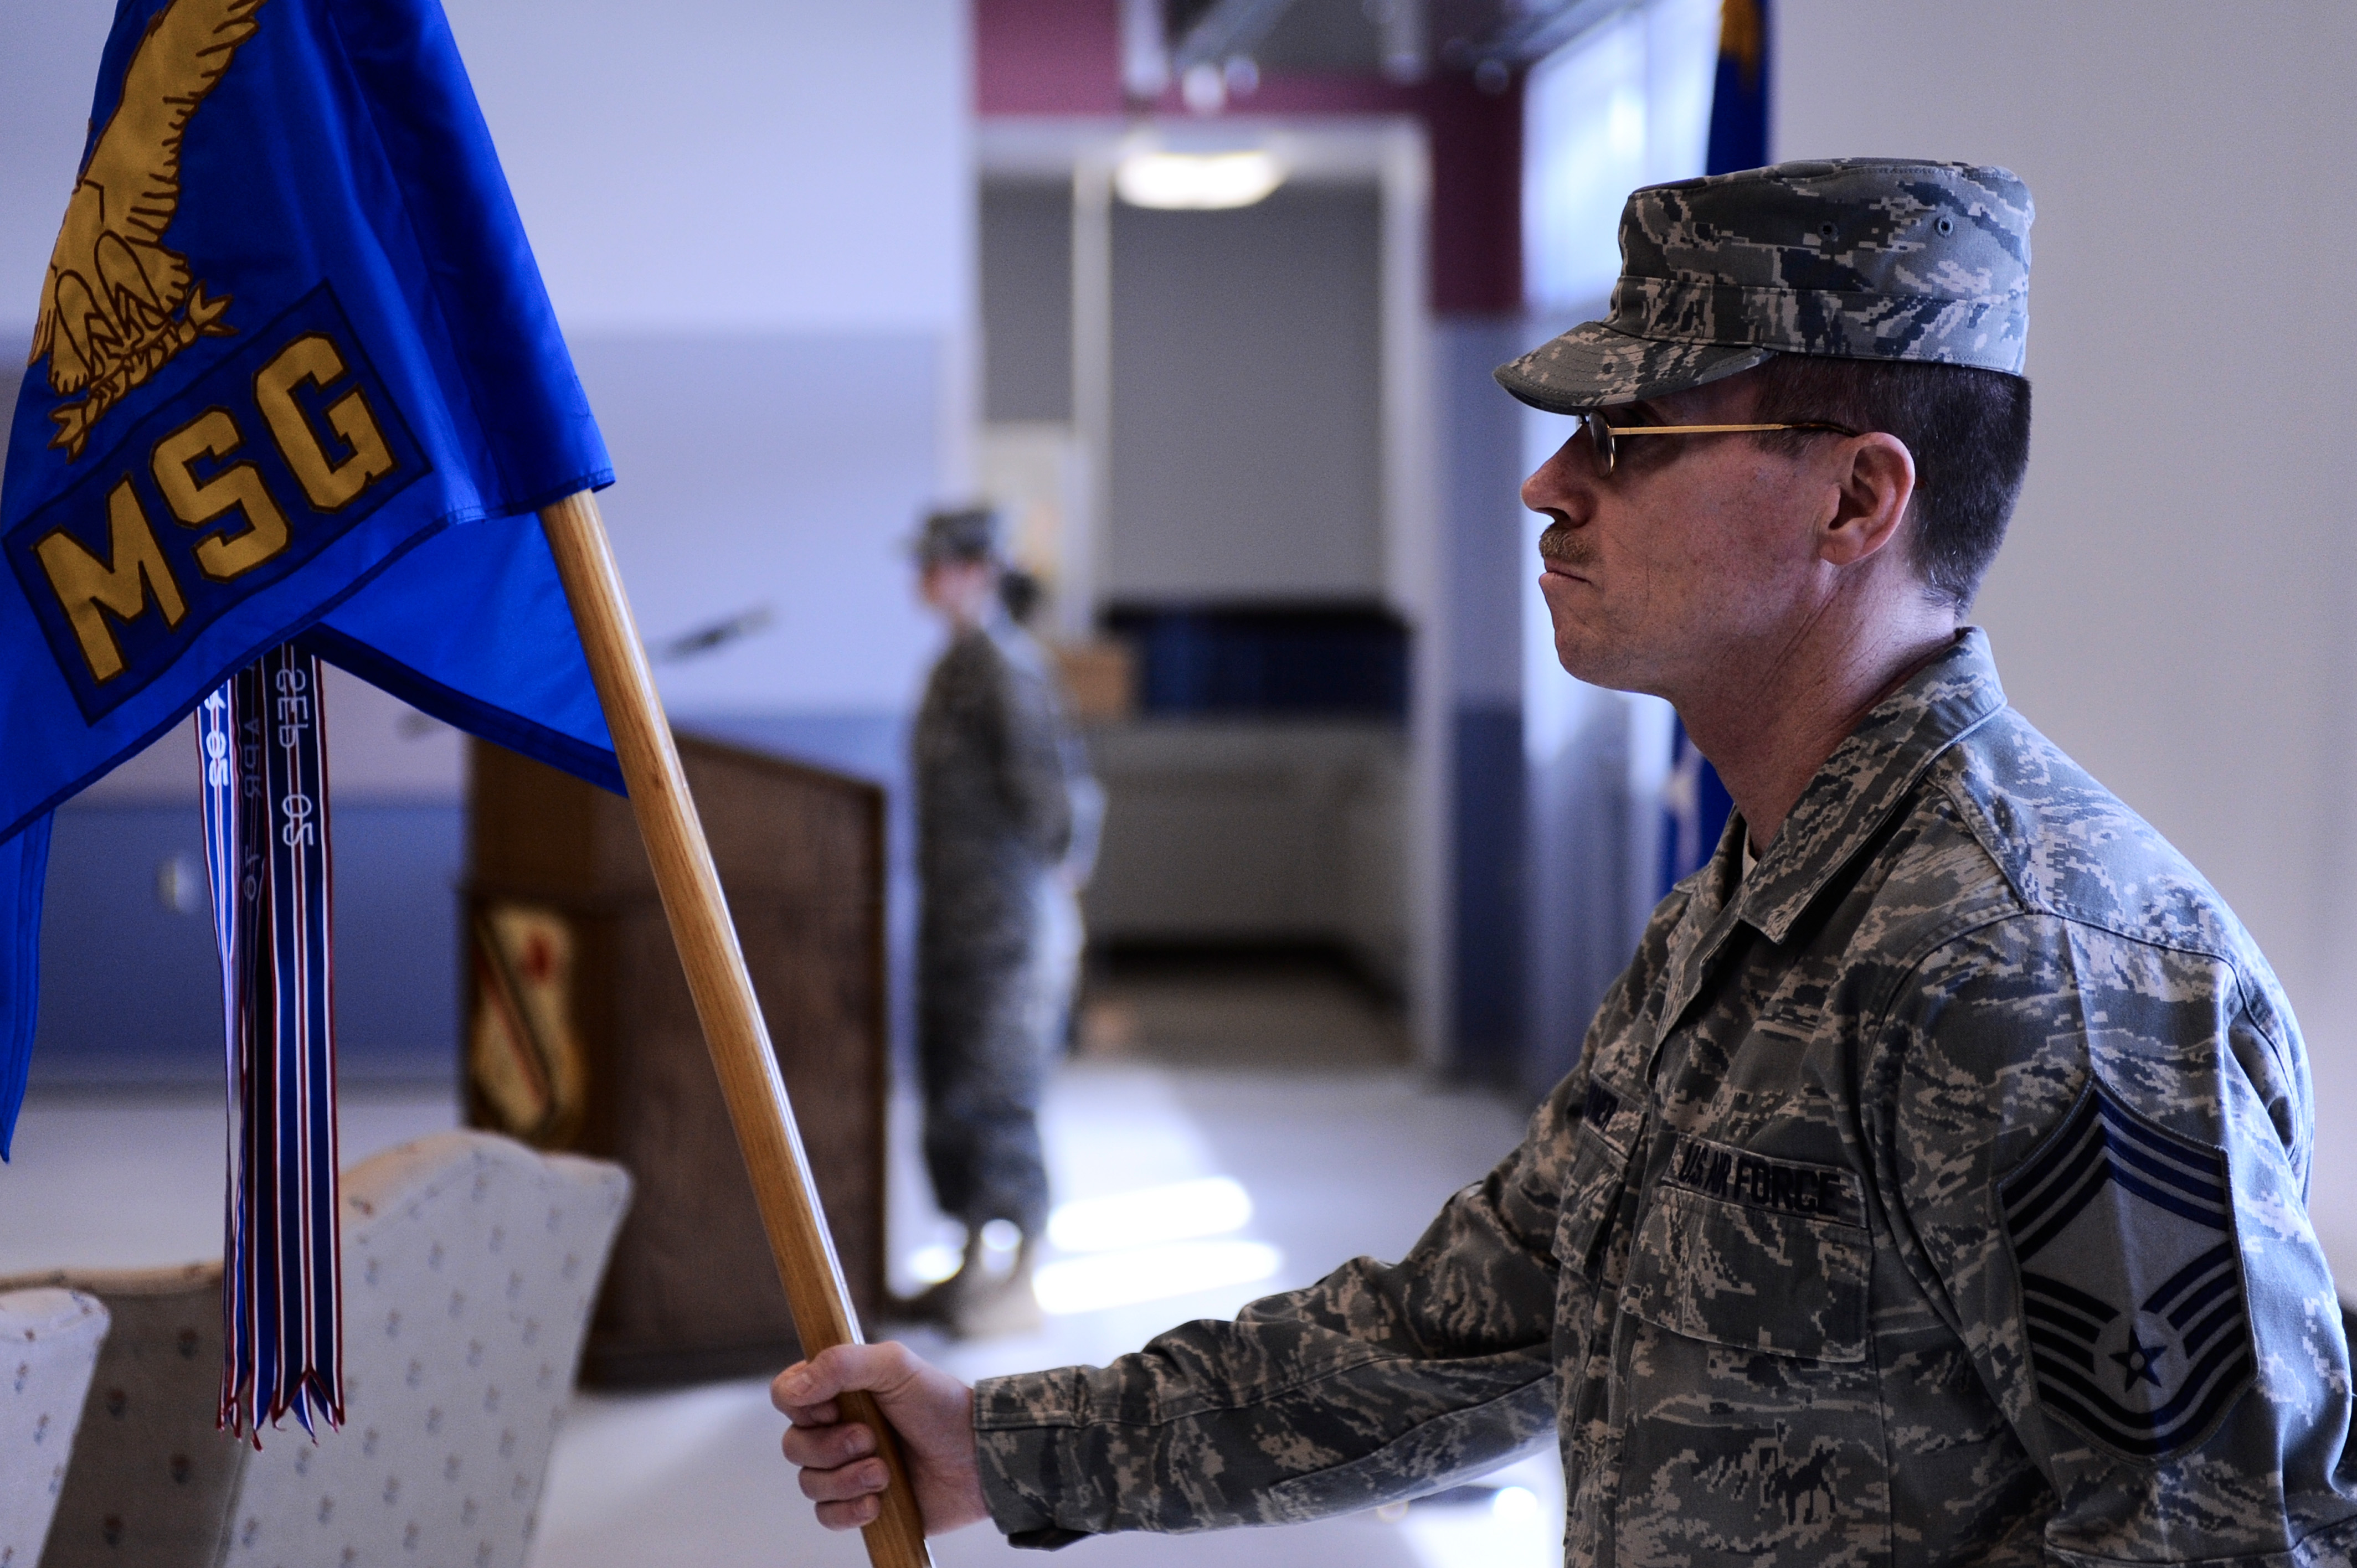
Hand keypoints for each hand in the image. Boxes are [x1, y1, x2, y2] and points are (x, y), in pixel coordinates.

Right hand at [773, 1342, 988, 1534]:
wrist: (978, 1459)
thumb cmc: (940, 1405)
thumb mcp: (895, 1366)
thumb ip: (842, 1363)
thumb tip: (795, 1387)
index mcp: (840, 1391)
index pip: (787, 1395)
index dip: (800, 1406)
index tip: (834, 1407)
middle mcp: (837, 1429)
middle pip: (793, 1445)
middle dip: (830, 1447)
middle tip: (871, 1440)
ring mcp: (847, 1469)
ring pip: (809, 1483)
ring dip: (847, 1479)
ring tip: (885, 1473)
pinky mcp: (860, 1503)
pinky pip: (827, 1516)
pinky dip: (850, 1511)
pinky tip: (880, 1502)